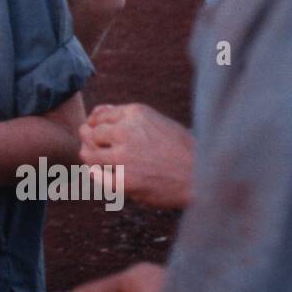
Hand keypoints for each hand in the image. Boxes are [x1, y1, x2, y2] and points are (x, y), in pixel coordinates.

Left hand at [79, 103, 194, 208]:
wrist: (203, 176)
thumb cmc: (181, 149)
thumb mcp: (157, 122)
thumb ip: (127, 116)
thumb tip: (97, 111)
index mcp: (135, 114)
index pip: (99, 117)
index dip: (95, 127)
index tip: (99, 135)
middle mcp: (126, 131)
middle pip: (91, 134)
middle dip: (91, 142)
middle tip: (96, 150)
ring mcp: (123, 156)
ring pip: (88, 154)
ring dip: (90, 158)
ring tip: (99, 164)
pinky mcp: (123, 180)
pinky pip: (96, 176)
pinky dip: (96, 176)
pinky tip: (103, 176)